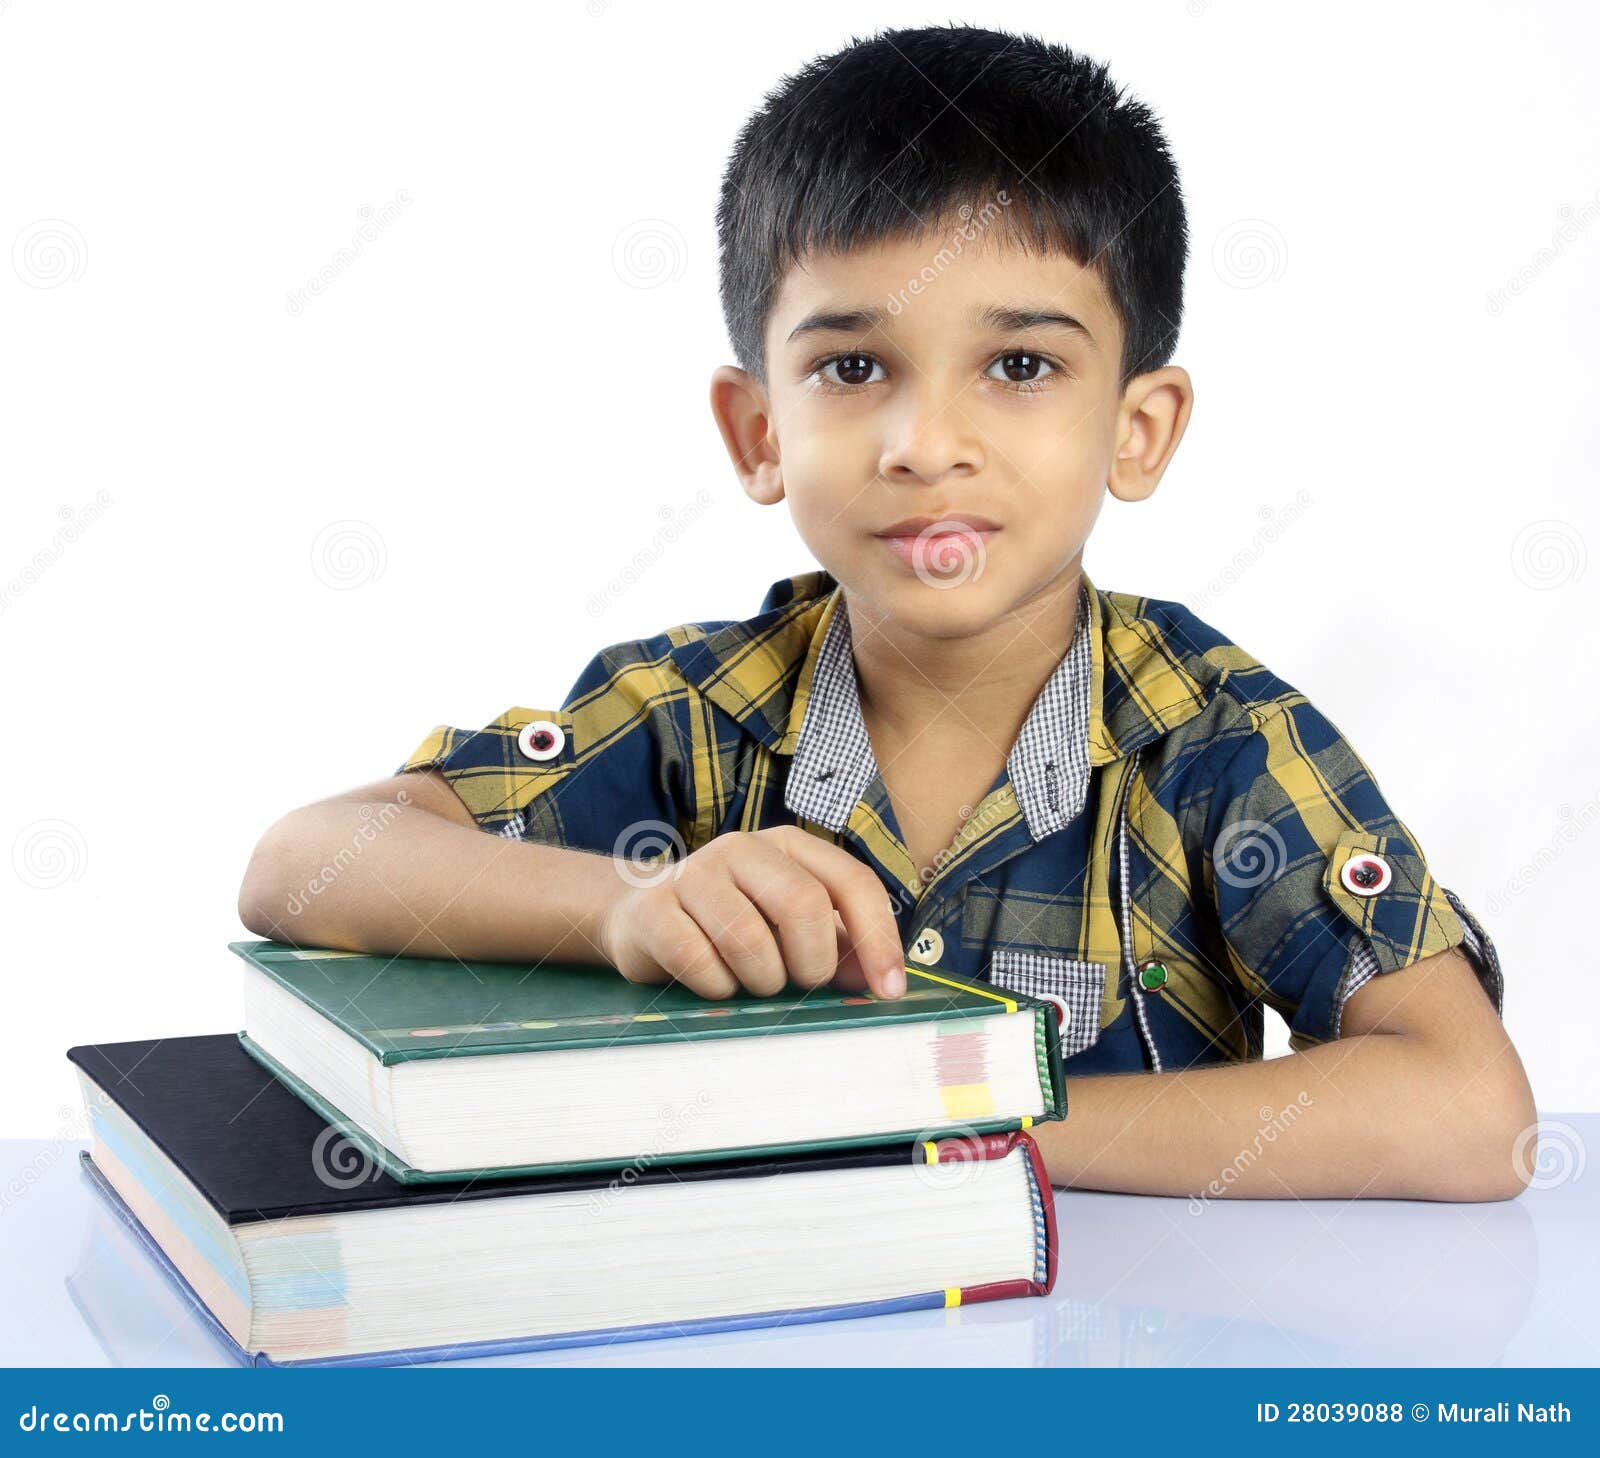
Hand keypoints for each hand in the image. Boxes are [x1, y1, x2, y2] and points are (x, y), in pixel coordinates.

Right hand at [597, 826, 906, 1000]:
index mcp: (789, 845)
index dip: (878, 938)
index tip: (888, 990)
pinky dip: (717, 988)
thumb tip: (882, 981)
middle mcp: (742, 848)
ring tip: (752, 982)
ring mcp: (693, 874)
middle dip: (812, 963)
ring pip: (749, 940)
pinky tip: (714, 982)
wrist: (641, 916)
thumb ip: (839, 945)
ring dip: (762, 982)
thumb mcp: (790, 927)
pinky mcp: (653, 910)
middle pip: (803, 906)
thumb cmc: (733, 924)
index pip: (852, 881)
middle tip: (799, 983)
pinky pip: (698, 961)